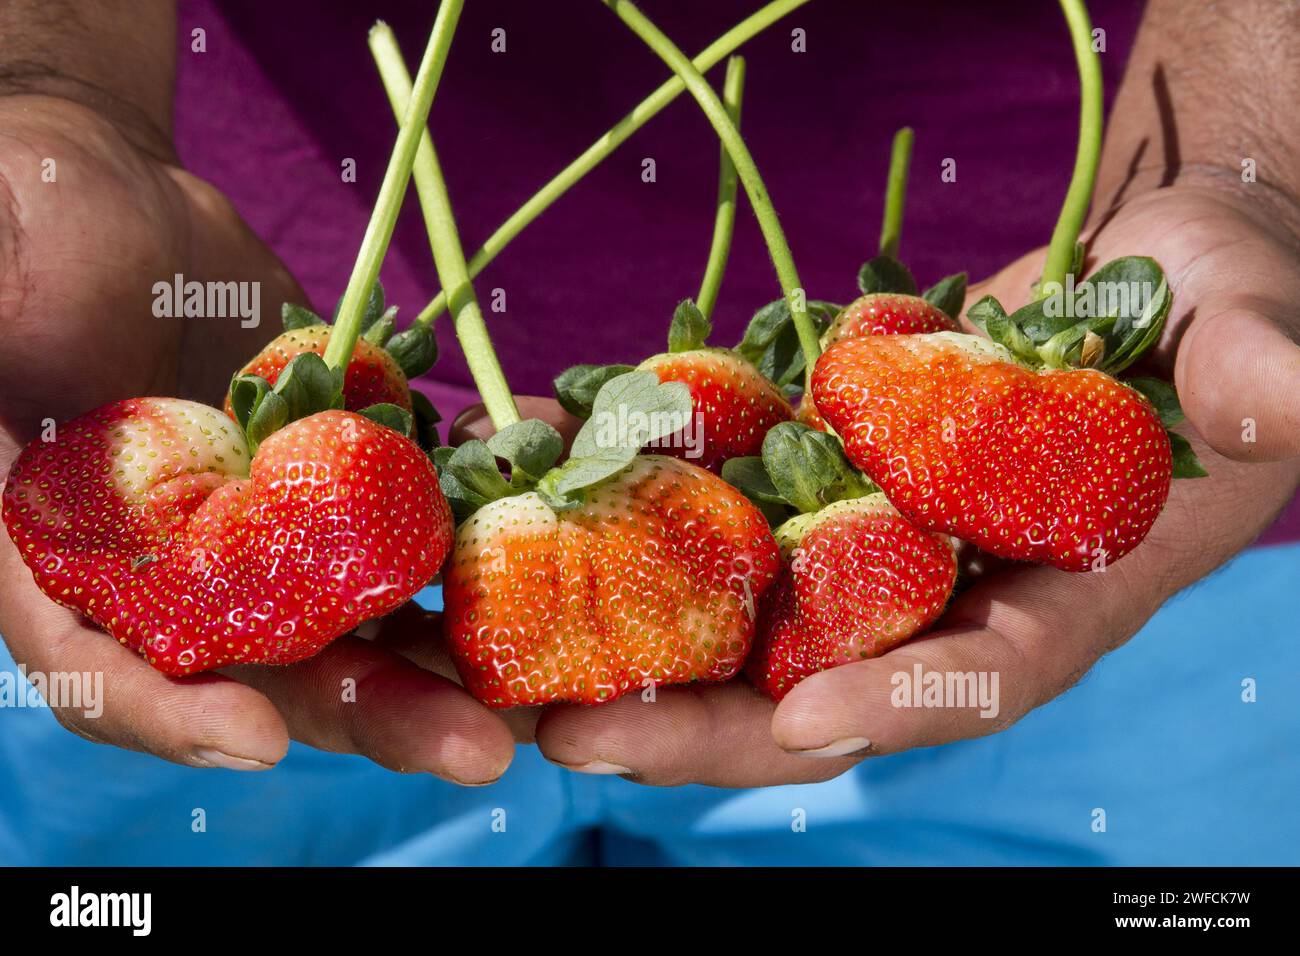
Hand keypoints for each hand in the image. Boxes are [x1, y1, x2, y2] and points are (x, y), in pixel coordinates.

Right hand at [0, 96, 515, 782]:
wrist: (131, 212)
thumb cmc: (31, 229)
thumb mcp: (5, 276)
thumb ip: (11, 332)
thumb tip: (9, 358)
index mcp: (67, 552)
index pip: (92, 660)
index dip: (164, 712)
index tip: (250, 737)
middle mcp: (177, 573)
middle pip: (266, 671)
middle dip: (369, 711)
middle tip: (473, 747)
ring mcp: (270, 541)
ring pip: (360, 625)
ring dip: (450, 667)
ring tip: (540, 701)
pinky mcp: (344, 493)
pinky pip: (412, 539)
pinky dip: (478, 562)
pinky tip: (555, 575)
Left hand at [468, 171, 1299, 787]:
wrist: (1151, 275)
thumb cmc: (1226, 308)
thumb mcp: (1261, 329)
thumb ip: (1264, 371)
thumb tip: (1282, 400)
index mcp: (1069, 594)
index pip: (989, 676)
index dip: (904, 702)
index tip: (803, 721)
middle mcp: (963, 592)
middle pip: (830, 685)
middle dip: (711, 724)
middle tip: (582, 739)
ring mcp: (888, 545)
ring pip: (759, 626)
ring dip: (644, 655)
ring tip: (525, 676)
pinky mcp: (835, 485)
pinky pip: (741, 528)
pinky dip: (651, 533)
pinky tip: (553, 519)